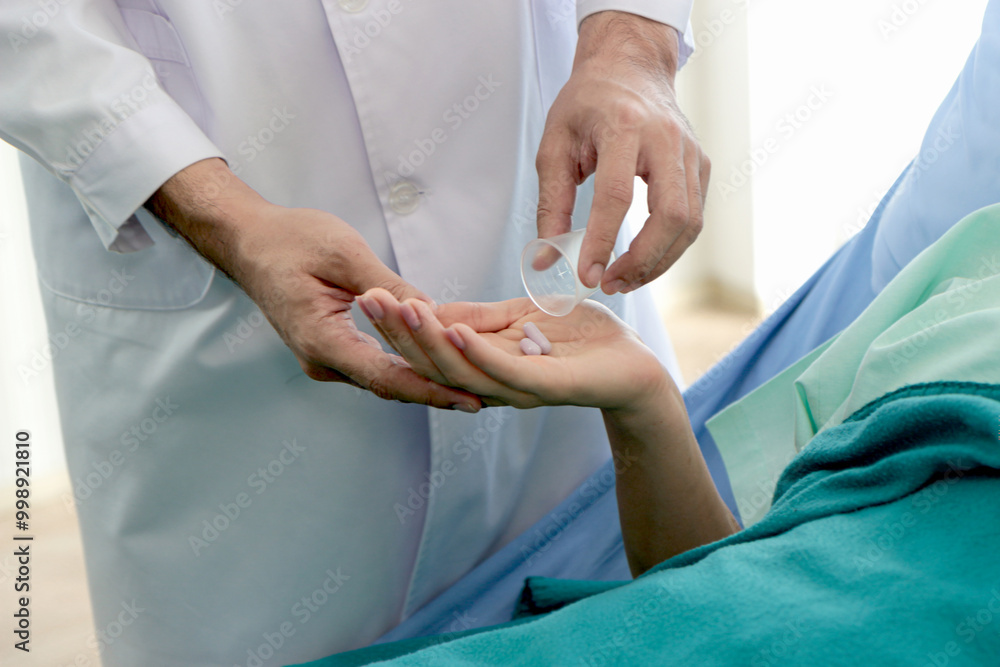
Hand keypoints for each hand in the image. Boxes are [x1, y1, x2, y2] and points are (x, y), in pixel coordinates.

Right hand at [145, 158, 480, 411]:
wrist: (248, 241)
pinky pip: (375, 365)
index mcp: (321, 340)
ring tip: (475, 387)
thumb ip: (390, 287)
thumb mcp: (345, 254)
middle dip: (439, 392)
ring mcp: (325, 358)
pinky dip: (409, 366)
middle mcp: (321, 359)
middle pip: (390, 387)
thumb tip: (433, 313)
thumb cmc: (290, 240)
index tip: (470, 398)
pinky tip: (440, 365)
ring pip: (384, 379)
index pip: (387, 378)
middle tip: (490, 396)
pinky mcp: (331, 349)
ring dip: (426, 382)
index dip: (432, 390)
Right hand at [355, 290, 669, 411]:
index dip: (397, 325)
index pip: (428, 347)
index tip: (368, 294)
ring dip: (428, 339)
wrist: (634, 364)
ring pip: (460, 368)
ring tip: (403, 310)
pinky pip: (504, 371)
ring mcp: (517, 388)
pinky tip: (454, 329)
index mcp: (482, 366)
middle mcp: (491, 384)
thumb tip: (431, 312)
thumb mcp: (520, 315)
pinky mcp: (546, 387)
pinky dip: (476, 351)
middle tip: (369, 299)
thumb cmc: (580, 339)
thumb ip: (479, 316)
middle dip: (399, 331)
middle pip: (432, 361)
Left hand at [536, 11, 709, 293]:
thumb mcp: (554, 145)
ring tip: (625, 280)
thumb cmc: (587, 103)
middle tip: (611, 283)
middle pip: (670, 215)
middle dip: (642, 261)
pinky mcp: (702, 165)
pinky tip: (645, 259)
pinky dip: (671, 247)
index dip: (602, 242)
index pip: (617, 196)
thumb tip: (546, 258)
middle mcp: (665, 139)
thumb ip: (551, 204)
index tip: (587, 275)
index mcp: (624, 126)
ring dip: (659, 262)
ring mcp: (691, 152)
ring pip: (689, 223)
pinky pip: (694, 218)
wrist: (629, 67)